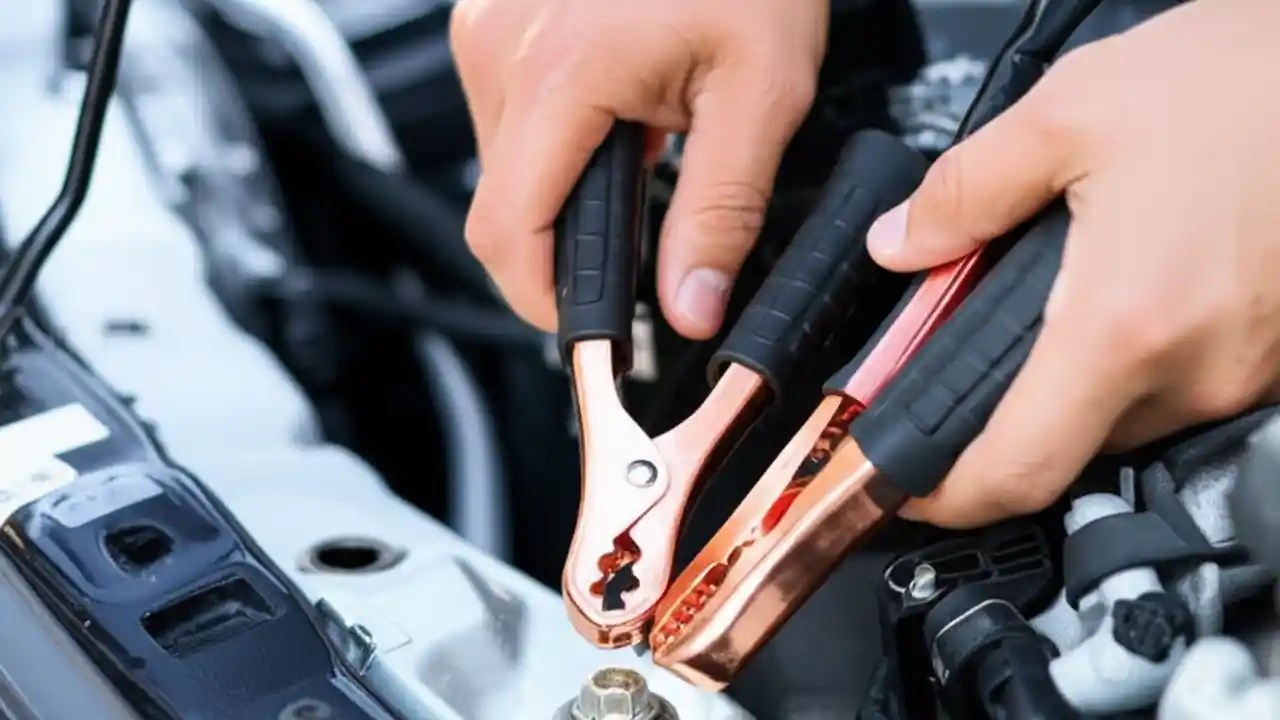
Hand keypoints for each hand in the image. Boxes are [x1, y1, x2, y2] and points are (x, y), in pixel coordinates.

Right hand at [450, 0, 826, 336]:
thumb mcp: (760, 91)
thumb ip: (721, 213)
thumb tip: (690, 306)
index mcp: (558, 74)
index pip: (510, 234)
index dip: (548, 301)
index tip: (594, 329)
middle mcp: (499, 49)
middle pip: (502, 207)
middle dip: (570, 248)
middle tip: (645, 243)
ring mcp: (487, 27)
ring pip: (504, 166)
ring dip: (566, 190)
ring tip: (643, 146)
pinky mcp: (493, 17)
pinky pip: (506, 115)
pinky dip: (558, 143)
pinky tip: (617, 112)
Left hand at [866, 0, 1279, 527]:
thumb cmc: (1242, 80)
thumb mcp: (1069, 113)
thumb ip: (964, 191)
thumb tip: (900, 243)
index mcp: (1122, 324)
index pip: (1016, 470)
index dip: (949, 496)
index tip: (910, 486)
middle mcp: (1195, 370)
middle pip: (1066, 445)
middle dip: (1008, 407)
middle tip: (979, 344)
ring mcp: (1248, 372)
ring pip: (1127, 418)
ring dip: (1080, 374)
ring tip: (1071, 290)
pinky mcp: (1279, 358)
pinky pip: (1185, 385)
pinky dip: (1141, 353)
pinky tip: (1139, 283)